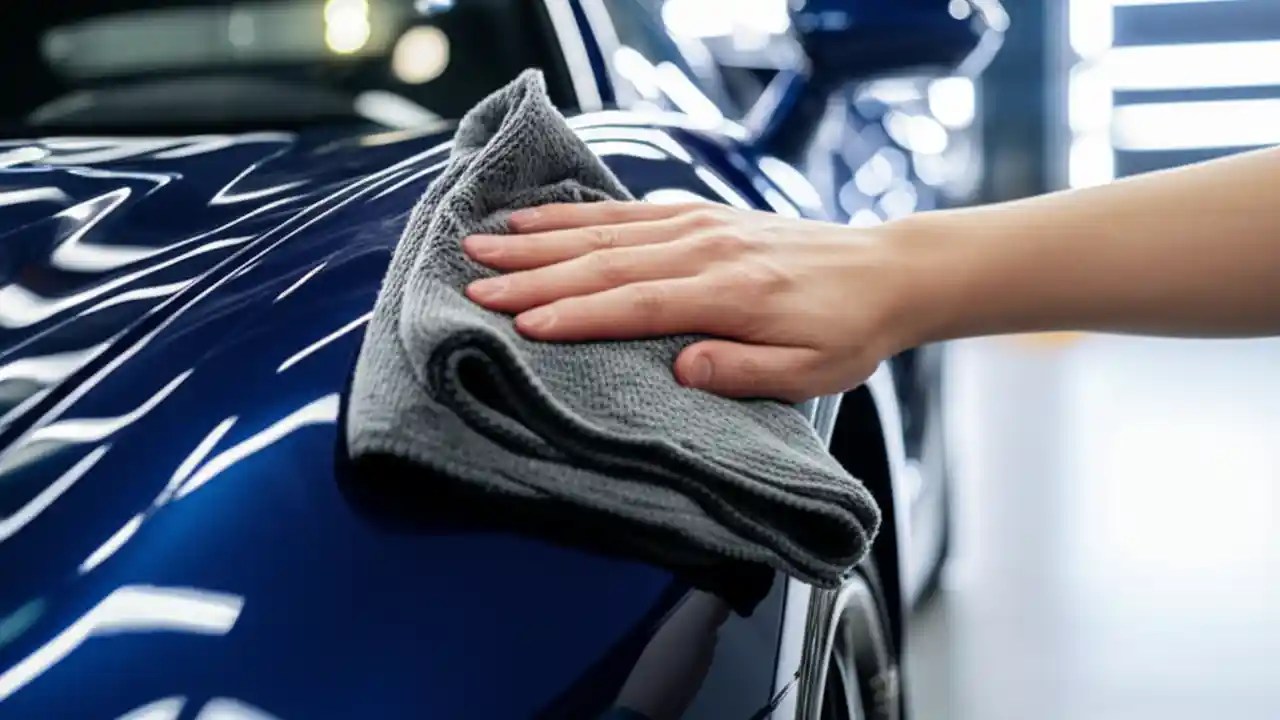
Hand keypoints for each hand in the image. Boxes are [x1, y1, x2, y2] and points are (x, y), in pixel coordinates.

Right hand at [462, 201, 921, 401]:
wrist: (884, 270)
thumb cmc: (847, 331)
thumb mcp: (811, 371)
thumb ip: (744, 370)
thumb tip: (681, 371)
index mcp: (732, 292)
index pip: (638, 304)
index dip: (577, 314)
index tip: (521, 324)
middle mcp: (707, 249)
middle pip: (606, 261)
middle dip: (534, 275)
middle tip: (473, 285)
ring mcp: (699, 224)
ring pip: (605, 230)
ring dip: (541, 240)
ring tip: (484, 244)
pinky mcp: (698, 214)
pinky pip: (625, 211)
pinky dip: (575, 215)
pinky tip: (537, 219)